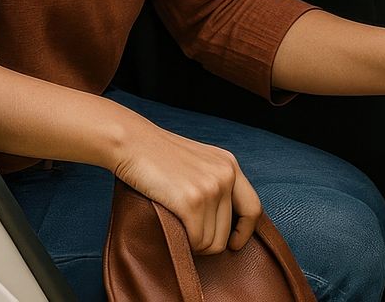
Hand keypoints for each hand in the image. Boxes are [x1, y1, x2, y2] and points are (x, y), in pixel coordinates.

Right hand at [110, 114, 260, 254]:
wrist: (131, 141)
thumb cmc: (156, 154)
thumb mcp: (197, 161)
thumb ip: (214, 181)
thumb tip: (224, 221)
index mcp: (229, 164)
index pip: (253, 207)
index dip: (245, 232)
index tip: (233, 243)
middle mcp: (225, 175)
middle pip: (227, 232)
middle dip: (208, 240)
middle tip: (188, 232)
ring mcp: (210, 188)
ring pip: (212, 242)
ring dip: (194, 242)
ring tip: (177, 222)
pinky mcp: (192, 201)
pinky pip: (197, 241)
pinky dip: (184, 242)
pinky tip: (173, 225)